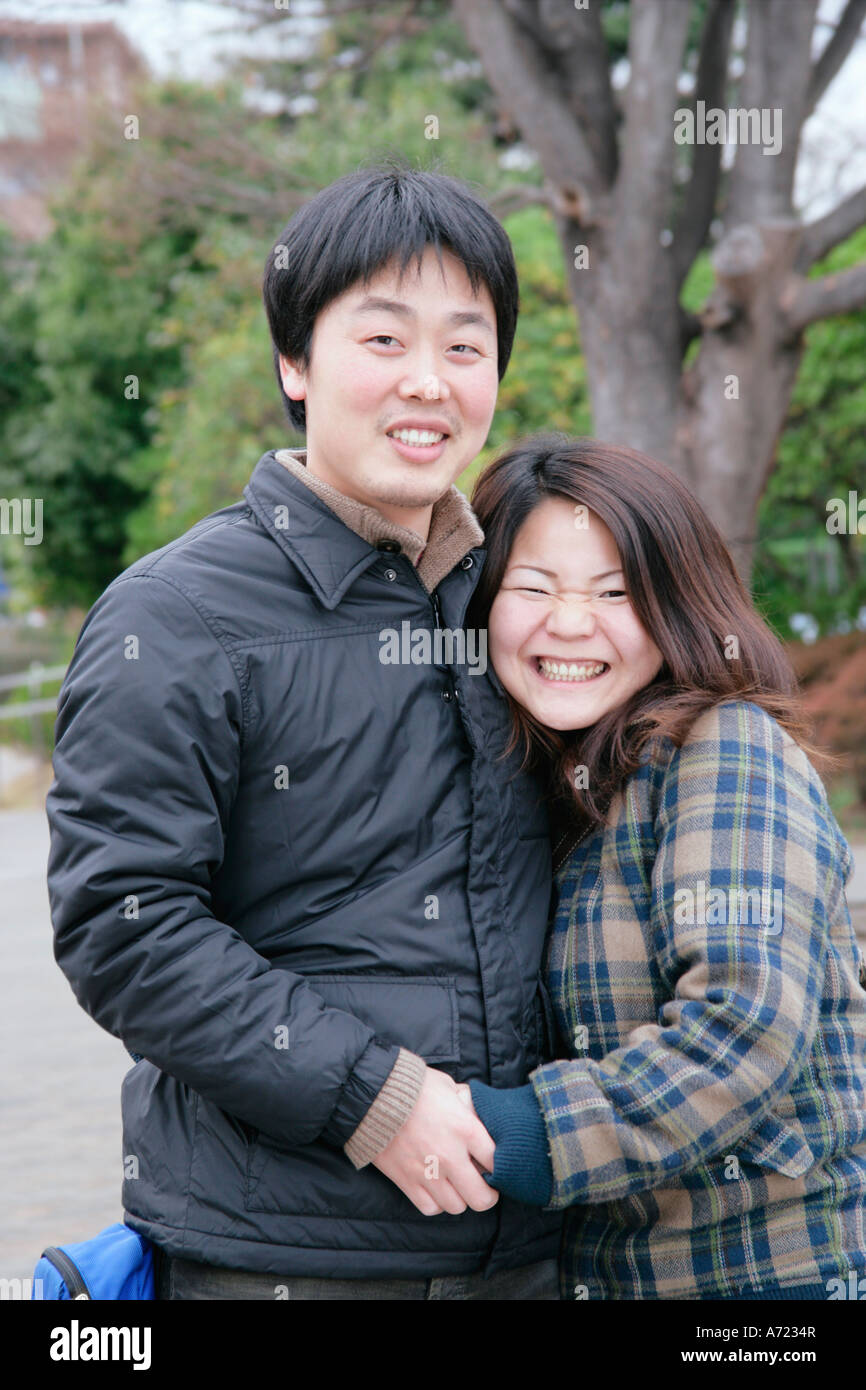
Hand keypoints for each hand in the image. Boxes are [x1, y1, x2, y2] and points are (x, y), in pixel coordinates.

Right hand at [371, 1067, 498, 1216]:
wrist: (374, 1095)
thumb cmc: (414, 1086)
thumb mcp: (449, 1087)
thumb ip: (467, 1104)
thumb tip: (478, 1112)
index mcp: (465, 1129)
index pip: (497, 1161)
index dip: (501, 1165)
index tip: (496, 1164)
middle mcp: (450, 1156)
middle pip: (482, 1198)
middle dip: (487, 1194)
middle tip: (485, 1186)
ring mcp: (427, 1172)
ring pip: (457, 1207)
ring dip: (460, 1198)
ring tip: (458, 1185)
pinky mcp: (407, 1181)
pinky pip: (430, 1208)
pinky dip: (436, 1202)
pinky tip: (436, 1188)